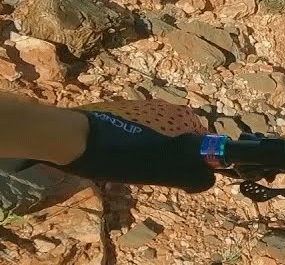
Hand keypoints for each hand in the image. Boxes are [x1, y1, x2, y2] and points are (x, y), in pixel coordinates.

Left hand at [51, 100, 215, 192]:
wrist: (77, 136)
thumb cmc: (121, 157)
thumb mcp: (162, 173)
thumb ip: (190, 175)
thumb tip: (206, 179)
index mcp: (183, 118)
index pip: (204, 140)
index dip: (196, 160)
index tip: (184, 174)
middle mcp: (168, 107)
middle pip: (181, 135)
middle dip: (175, 153)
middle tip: (159, 172)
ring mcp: (145, 105)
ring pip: (160, 131)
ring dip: (155, 146)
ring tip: (136, 164)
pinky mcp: (124, 106)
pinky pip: (140, 126)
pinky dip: (137, 139)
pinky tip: (121, 153)